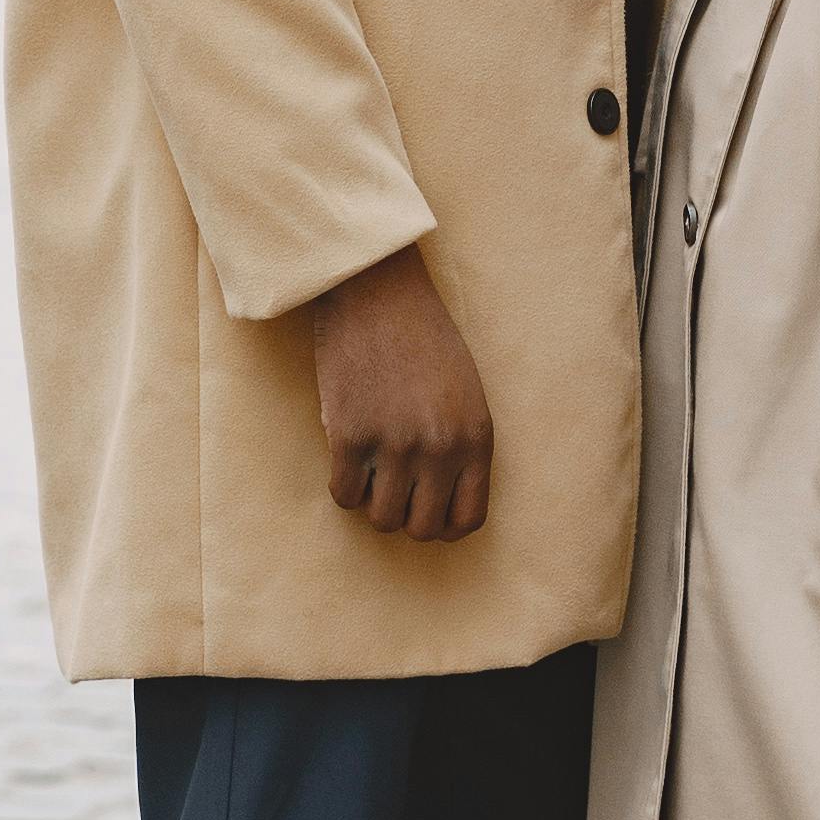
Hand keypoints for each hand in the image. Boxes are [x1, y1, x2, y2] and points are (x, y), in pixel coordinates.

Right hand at [312, 245, 493, 540]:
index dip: (442, 524)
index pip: (468, 519)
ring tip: (369, 470)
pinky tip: (346, 457)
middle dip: (405, 516)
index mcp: (476, 437)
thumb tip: (435, 498)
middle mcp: (441, 448)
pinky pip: (344, 496)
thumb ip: (458, 444)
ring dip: (372, 502)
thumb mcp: (464, 392)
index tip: (424, 508)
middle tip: (390, 488)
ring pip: (382, 520)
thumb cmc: (421, 335)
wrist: (377, 290)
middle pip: (422, 529)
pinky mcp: (351, 436)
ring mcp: (396, 445)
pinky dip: (343, 485)